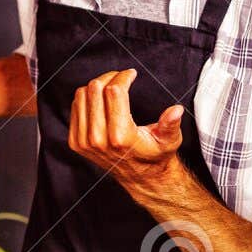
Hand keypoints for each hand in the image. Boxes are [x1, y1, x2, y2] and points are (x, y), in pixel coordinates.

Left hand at [68, 68, 182, 190]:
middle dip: (110, 77)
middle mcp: (99, 139)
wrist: (141, 177)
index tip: (131, 74)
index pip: (114, 91)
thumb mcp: (169, 140)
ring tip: (112, 87)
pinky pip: (75, 107)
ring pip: (82, 95)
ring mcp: (84, 141)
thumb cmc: (155, 155)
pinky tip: (101, 100)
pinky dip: (87, 98)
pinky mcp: (76, 142)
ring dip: (98, 86)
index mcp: (121, 136)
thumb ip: (170, 124)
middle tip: (122, 78)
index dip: (123, 76)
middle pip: (95, 89)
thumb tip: (176, 110)